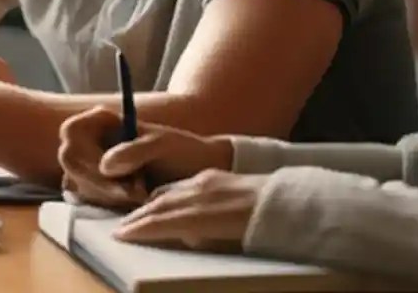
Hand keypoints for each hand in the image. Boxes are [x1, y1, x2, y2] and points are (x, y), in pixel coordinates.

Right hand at [58, 106, 232, 208]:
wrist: (199, 173)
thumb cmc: (182, 150)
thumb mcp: (163, 144)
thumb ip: (134, 150)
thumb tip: (105, 166)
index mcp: (102, 123)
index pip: (70, 132)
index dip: (81, 148)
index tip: (107, 165)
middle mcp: (92, 144)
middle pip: (71, 163)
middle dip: (98, 181)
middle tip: (131, 191)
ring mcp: (92, 168)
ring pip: (77, 185)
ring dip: (105, 195)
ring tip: (139, 194)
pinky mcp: (99, 191)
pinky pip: (88, 200)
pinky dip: (107, 204)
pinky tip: (132, 202)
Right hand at [113, 169, 266, 251]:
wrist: (298, 201)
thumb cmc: (270, 227)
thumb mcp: (235, 241)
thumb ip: (201, 235)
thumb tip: (181, 236)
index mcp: (210, 211)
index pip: (166, 220)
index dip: (141, 228)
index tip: (121, 236)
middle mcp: (206, 192)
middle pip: (164, 203)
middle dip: (138, 216)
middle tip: (119, 229)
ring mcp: (212, 181)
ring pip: (172, 191)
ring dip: (150, 203)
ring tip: (135, 215)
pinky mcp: (218, 177)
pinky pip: (184, 184)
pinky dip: (168, 193)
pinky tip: (163, 198)